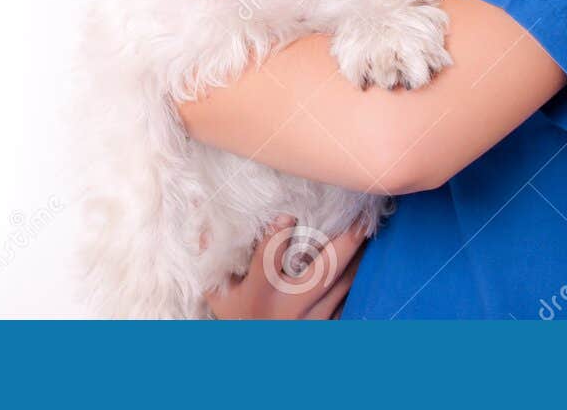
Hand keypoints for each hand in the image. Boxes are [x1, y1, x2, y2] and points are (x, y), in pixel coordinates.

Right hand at [202, 214, 370, 318]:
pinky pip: (347, 300)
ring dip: (356, 257)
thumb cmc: (239, 320)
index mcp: (259, 294)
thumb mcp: (218, 293)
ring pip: (342, 284)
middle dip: (344, 243)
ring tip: (366, 230)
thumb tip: (200, 205)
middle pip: (322, 271)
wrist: (259, 361)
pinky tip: (362, 259)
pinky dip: (355, 278)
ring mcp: (312, 320)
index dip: (277, 235)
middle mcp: (288, 307)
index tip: (288, 215)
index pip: (268, 259)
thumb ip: (211, 255)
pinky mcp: (326, 327)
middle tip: (358, 217)